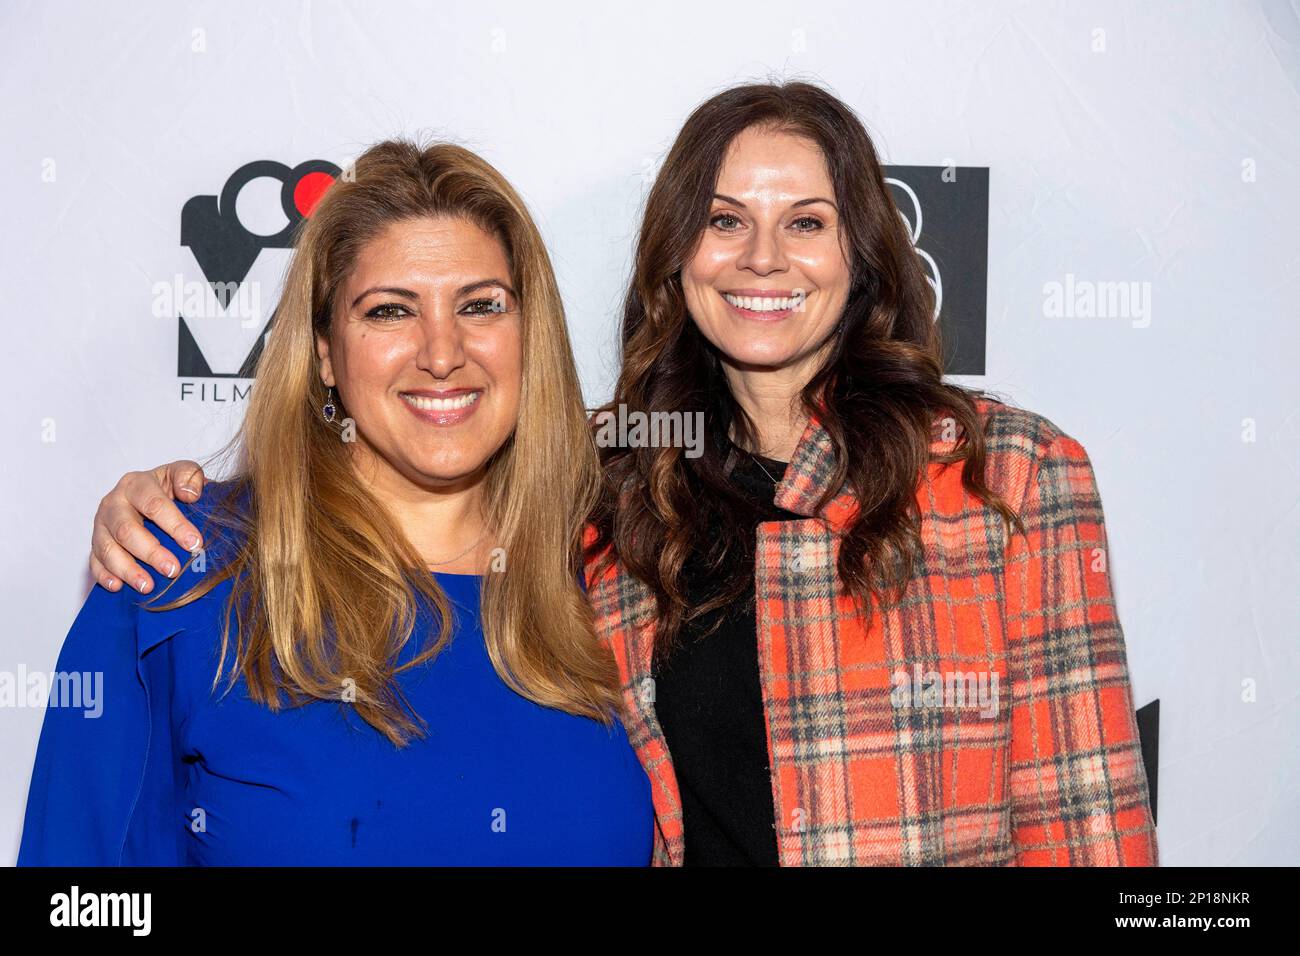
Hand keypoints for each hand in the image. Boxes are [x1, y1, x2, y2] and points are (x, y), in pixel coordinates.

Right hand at [89, 461, 206, 592]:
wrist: (149, 495)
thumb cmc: (170, 487)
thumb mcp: (183, 473)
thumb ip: (189, 476)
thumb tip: (190, 494)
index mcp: (136, 484)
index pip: (154, 504)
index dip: (175, 524)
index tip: (194, 544)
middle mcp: (114, 503)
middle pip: (127, 529)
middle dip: (151, 552)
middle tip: (173, 570)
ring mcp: (101, 525)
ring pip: (108, 548)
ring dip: (128, 569)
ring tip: (148, 586)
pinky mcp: (95, 544)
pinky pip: (94, 561)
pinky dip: (104, 575)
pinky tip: (117, 586)